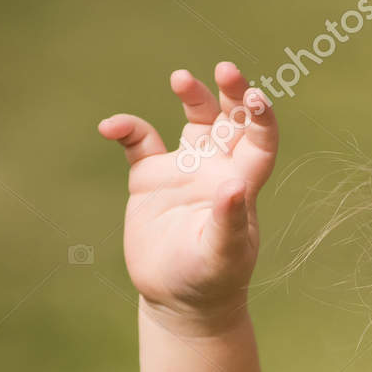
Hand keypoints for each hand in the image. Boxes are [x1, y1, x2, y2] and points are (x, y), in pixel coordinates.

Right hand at [96, 61, 277, 325]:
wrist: (178, 301)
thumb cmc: (211, 282)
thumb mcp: (224, 256)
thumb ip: (230, 222)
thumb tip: (234, 187)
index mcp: (241, 185)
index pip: (259, 142)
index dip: (261, 118)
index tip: (255, 98)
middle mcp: (216, 170)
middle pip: (230, 120)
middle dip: (231, 93)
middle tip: (226, 70)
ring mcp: (183, 171)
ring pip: (193, 120)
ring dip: (191, 95)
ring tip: (182, 78)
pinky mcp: (150, 178)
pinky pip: (139, 142)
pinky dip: (126, 129)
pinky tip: (110, 127)